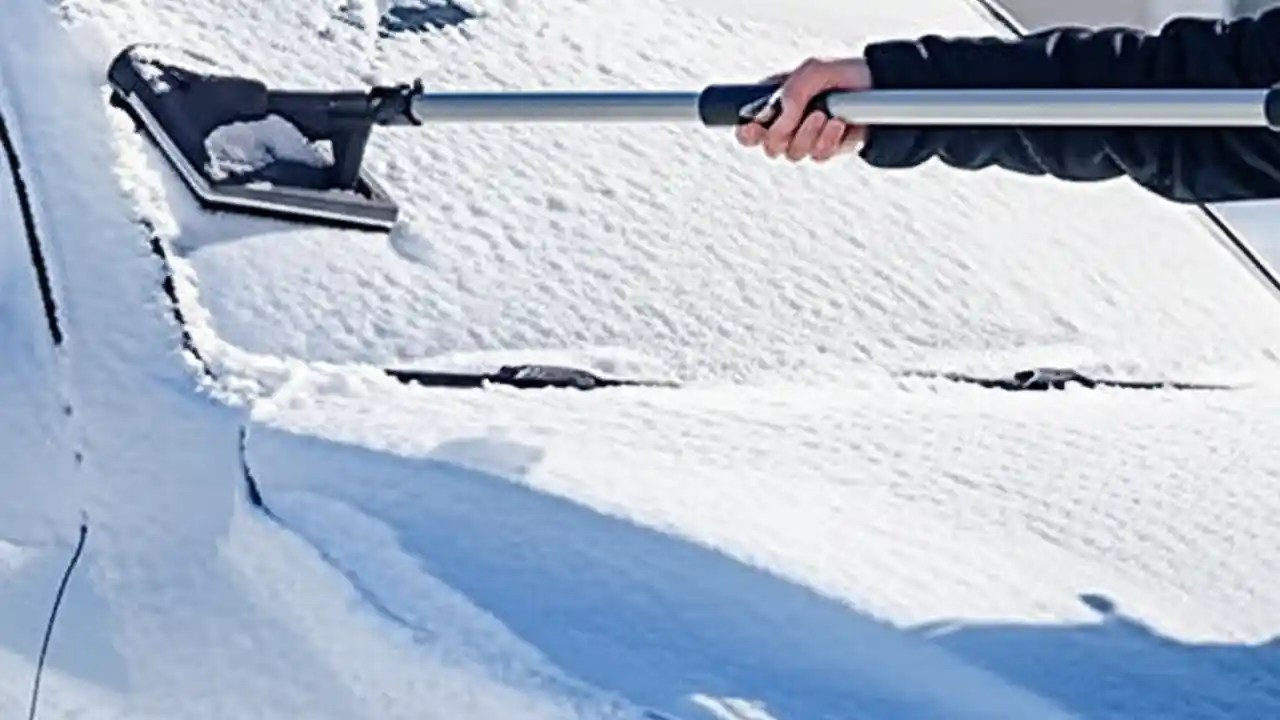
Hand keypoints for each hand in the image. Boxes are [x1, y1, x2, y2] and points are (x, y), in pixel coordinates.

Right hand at [735, 57, 872, 162]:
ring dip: (809, 135)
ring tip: (825, 114)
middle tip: (804, 115)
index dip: (747, 133)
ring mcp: (808, 139)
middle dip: (783, 135)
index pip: (749, 128)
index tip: (755, 128)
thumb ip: (792, 92)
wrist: (879, 85)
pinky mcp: (827, 149)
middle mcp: (788, 124)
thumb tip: (783, 119)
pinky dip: (828, 141)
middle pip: (769, 147)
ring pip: (793, 154)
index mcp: (776, 104)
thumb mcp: (813, 71)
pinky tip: (838, 124)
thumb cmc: (843, 73)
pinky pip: (818, 156)